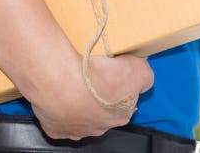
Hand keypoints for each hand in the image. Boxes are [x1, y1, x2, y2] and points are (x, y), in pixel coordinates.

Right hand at [29, 53, 153, 140]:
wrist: (63, 83)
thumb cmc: (99, 77)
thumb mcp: (138, 68)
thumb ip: (145, 75)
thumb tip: (143, 77)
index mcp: (120, 116)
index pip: (125, 103)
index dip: (119, 86)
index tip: (112, 73)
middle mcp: (99, 128)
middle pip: (101, 111)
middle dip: (98, 96)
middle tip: (92, 76)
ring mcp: (75, 131)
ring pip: (79, 116)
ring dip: (76, 102)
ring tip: (72, 81)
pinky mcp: (54, 128)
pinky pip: (56, 118)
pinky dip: (56, 107)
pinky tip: (58, 93)